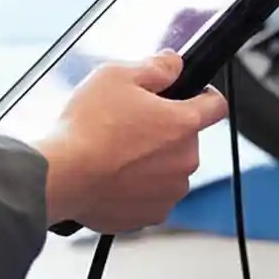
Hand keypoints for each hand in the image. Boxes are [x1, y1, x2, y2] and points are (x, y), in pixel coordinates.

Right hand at [35, 50, 227, 233]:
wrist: (62, 176)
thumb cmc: (87, 128)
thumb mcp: (116, 75)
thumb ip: (155, 67)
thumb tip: (173, 63)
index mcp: (183, 123)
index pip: (216, 105)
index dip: (204, 95)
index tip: (191, 95)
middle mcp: (184, 161)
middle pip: (185, 139)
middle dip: (163, 130)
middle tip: (128, 124)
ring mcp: (169, 192)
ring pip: (168, 169)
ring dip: (150, 161)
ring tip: (114, 153)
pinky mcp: (149, 215)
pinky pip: (150, 196)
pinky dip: (135, 187)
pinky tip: (110, 176)